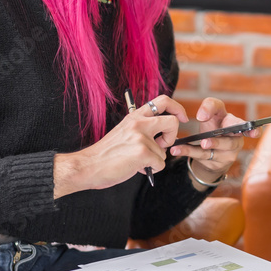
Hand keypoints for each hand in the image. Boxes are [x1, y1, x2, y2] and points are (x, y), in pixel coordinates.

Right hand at [53, 95, 186, 196]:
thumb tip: (164, 136)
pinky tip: (137, 167)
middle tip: (162, 145)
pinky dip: (153, 169)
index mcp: (135, 116)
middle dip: (173, 136)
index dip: (178, 108)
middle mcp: (139, 123)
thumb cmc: (106, 153)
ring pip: (164, 151)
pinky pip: (161, 163)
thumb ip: (142, 129)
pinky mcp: (142, 152)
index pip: (163, 101)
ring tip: (137, 161)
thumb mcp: (124, 132)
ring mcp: (141, 137)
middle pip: (173, 122)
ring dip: (155, 160)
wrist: (88, 166)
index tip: (182, 118)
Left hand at [169, 97, 259, 181]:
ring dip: (197, 150)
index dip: (254, 130)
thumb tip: (202, 115)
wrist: (210, 148)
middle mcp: (235, 142)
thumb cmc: (215, 125)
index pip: (248, 128)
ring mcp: (226, 155)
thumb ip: (210, 106)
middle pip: (229, 143)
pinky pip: (199, 157)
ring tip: (183, 147)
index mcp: (236, 126)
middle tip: (205, 142)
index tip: (254, 132)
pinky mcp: (214, 163)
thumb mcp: (214, 112)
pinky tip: (176, 150)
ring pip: (212, 153)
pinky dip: (186, 152)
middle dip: (218, 143)